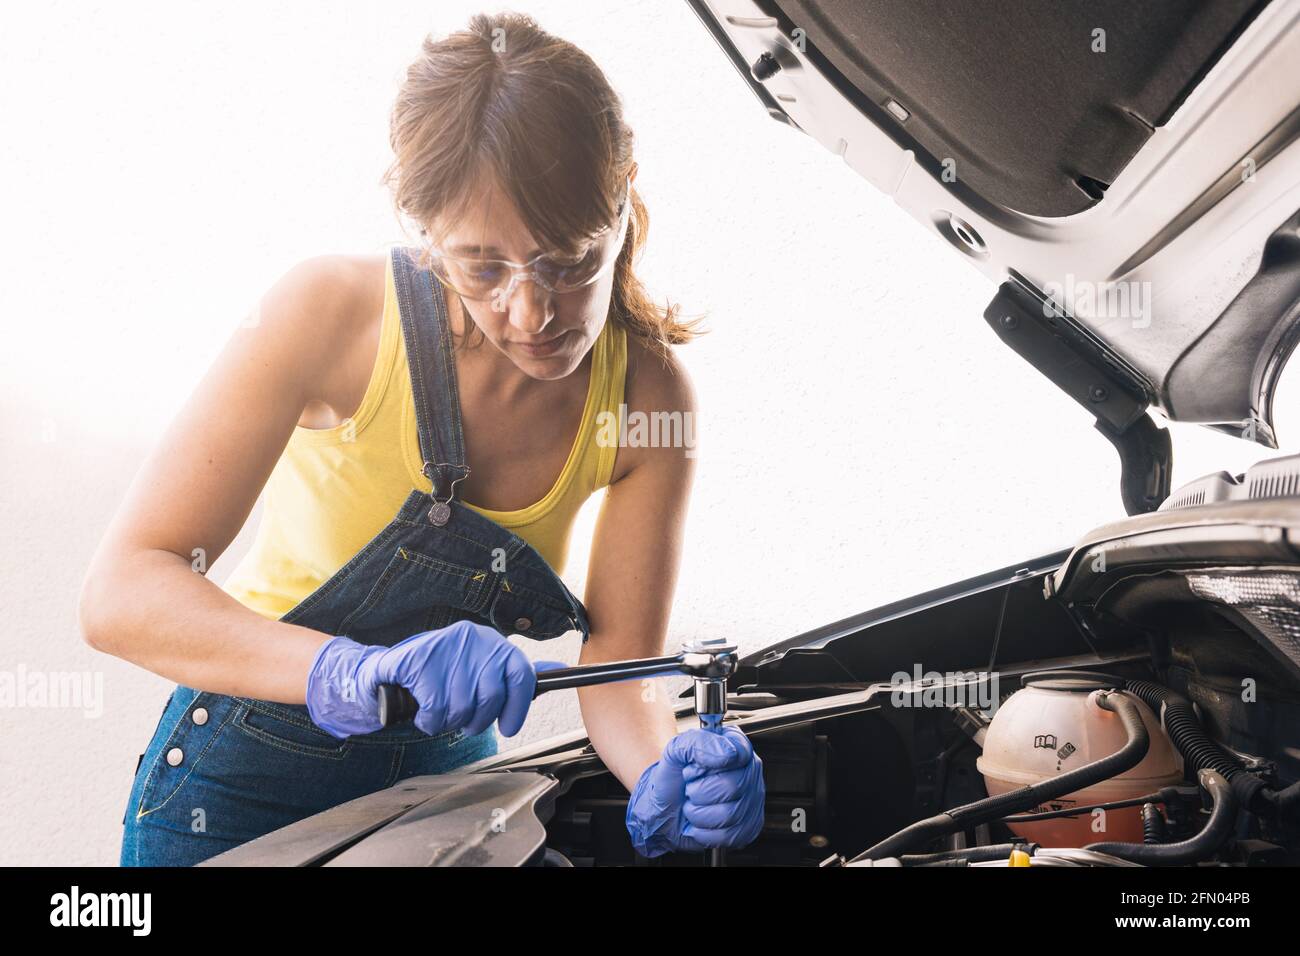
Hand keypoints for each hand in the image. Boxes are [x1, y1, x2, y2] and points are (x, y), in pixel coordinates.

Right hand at [305, 620, 548, 738]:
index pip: (521, 673)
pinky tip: (422, 710)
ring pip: (461, 707)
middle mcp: (472, 638)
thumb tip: (560, 672)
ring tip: (439, 711)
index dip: (518, 706)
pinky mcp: (419, 661)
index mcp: (492, 642)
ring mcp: (445, 648)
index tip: (509, 727)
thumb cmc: (440, 677)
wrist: (388, 671)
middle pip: (491, 697)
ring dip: (449, 722)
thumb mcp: (479, 670)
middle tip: (462, 720)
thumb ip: (514, 674)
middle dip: (476, 720)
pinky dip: (428, 720)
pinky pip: (435, 709)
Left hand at [625, 725, 765, 856]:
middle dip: (700, 791)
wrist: (664, 809)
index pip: (737, 753)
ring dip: (700, 813)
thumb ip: (697, 742)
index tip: (693, 768)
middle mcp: (748, 771)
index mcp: (735, 746)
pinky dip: (705, 832)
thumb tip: (725, 754)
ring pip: (730, 814)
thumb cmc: (674, 779)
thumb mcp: (675, 751)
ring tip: (695, 805)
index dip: (711, 764)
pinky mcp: (749, 826)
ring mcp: (752, 800)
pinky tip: (701, 822)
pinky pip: (729, 835)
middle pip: (733, 786)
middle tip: (691, 788)